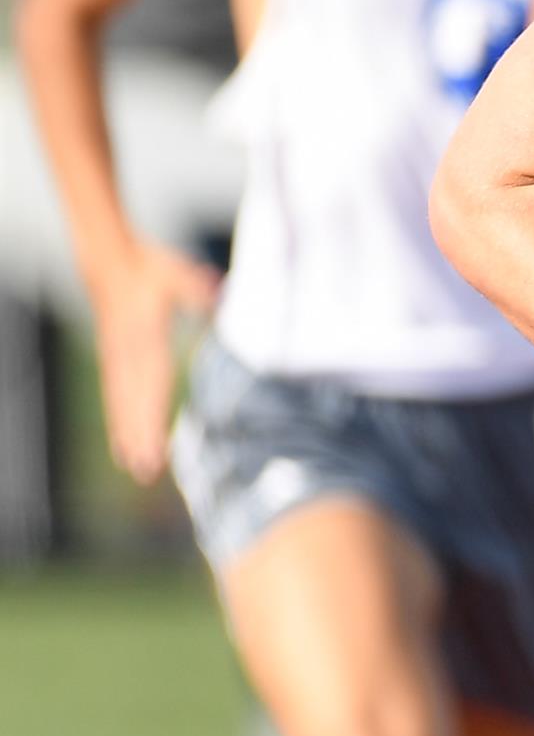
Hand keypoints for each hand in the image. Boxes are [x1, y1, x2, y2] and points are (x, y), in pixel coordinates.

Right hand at [92, 240, 220, 482]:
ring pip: (122, 405)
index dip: (154, 417)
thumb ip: (197, 287)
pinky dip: (117, 421)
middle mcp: (129, 355)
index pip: (152, 385)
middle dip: (141, 439)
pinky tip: (120, 441)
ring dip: (128, 437)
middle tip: (147, 472)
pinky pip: (114, 397)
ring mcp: (117, 359)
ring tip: (133, 467)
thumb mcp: (178, 271)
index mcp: (146, 338)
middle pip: (136, 404)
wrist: (112, 263)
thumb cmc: (151, 268)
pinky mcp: (113, 360)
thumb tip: (220, 294)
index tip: (156, 444)